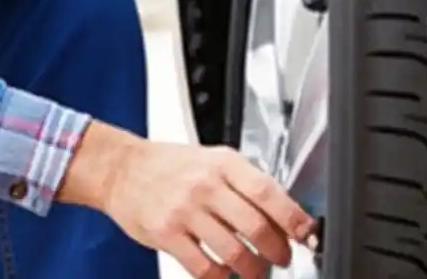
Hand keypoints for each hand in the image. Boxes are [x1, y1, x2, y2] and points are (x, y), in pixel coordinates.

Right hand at [57, 122, 316, 277]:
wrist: (121, 168)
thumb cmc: (170, 165)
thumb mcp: (211, 159)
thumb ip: (244, 182)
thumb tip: (283, 213)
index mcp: (222, 163)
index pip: (267, 193)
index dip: (292, 218)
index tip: (305, 234)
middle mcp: (204, 185)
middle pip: (255, 227)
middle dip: (278, 251)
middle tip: (282, 258)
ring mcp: (184, 210)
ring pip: (234, 252)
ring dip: (253, 269)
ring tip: (255, 271)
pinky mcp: (165, 234)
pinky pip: (204, 267)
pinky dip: (221, 276)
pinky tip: (224, 272)